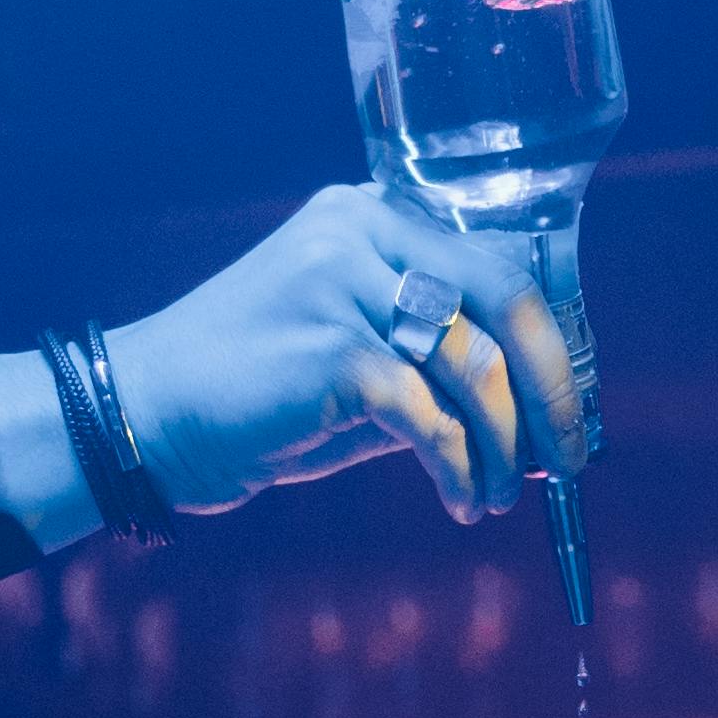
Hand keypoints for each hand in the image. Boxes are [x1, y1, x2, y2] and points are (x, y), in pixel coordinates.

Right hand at [109, 187, 585, 523]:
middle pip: (507, 295)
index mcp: (372, 216)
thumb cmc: (258, 395)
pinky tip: (460, 501)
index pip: (499, 258)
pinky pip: (433, 419)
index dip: (551, 335)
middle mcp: (362, 232)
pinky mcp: (335, 354)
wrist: (146, 419)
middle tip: (572, 454)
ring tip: (499, 495)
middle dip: (554, 385)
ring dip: (504, 446)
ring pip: (478, 366)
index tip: (569, 400)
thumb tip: (537, 408)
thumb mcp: (355, 355)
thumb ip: (434, 359)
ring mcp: (346, 287)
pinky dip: (459, 469)